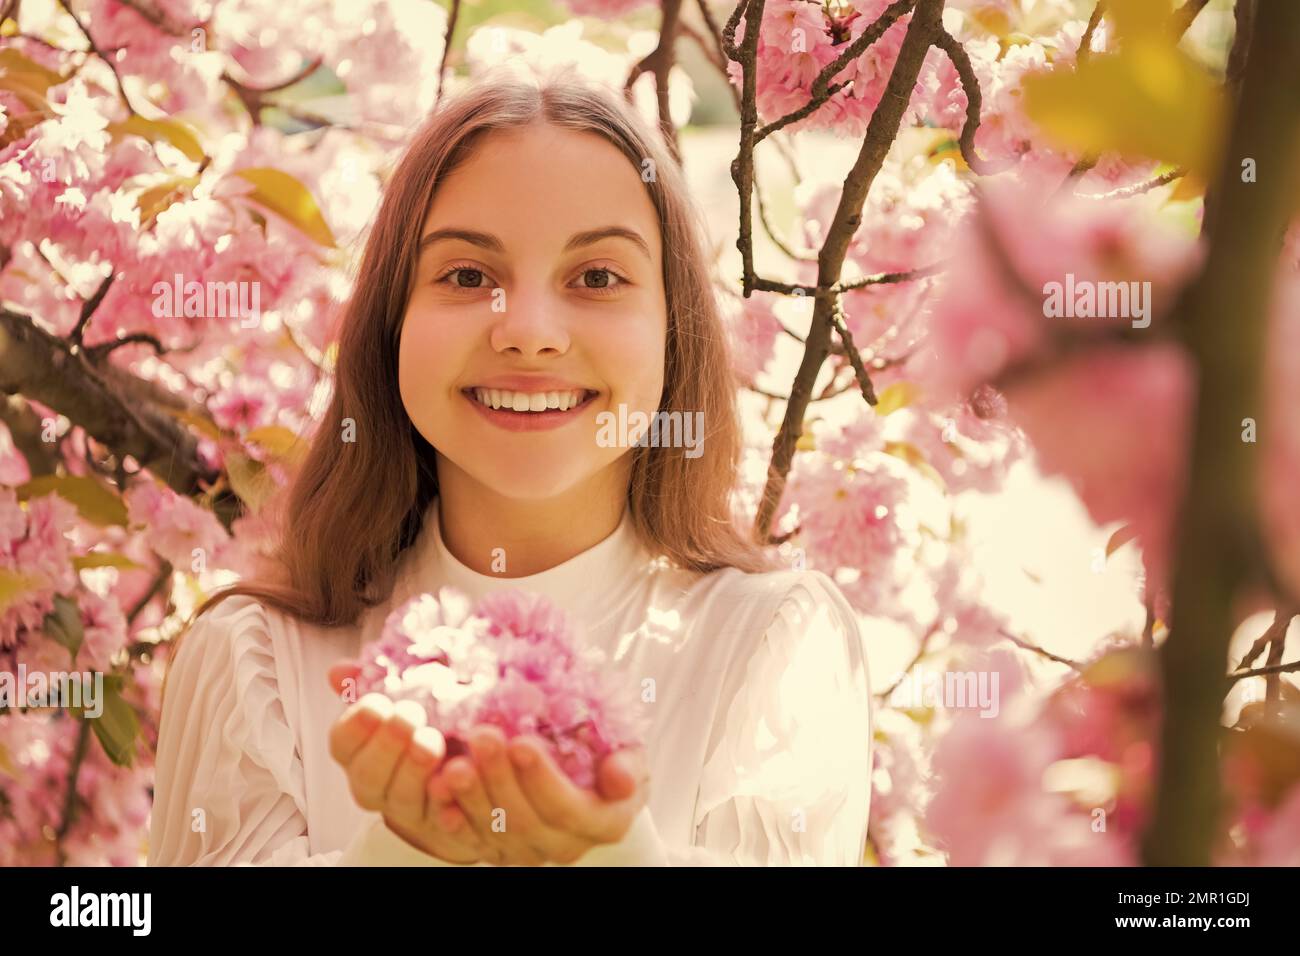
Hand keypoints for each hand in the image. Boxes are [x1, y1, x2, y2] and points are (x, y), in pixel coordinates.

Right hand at [326, 663, 485, 863]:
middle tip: (410, 716)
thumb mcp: (401, 695)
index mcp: (358, 751)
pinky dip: (447, 802)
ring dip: (414, 770)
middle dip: (386, 745)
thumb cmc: (424, 720)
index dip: (355, 725)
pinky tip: (457, 776)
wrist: (462, 764)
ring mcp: (406, 807)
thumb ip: (372, 680)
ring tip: (432, 741)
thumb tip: (339, 672)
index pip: (342, 742)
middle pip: (367, 775)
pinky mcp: (440, 821)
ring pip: (402, 798)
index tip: (378, 704)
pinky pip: (441, 818)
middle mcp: (375, 784)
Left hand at [431, 724, 649, 865]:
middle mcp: (567, 846)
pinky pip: (472, 838)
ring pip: (496, 831)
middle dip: (499, 777)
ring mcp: (531, 851)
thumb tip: (621, 780)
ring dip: (472, 796)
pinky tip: (438, 790)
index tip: (521, 742)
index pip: (568, 808)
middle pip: (527, 821)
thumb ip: (627, 764)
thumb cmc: (610, 752)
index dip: (542, 779)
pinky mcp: (501, 848)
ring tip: (454, 761)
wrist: (589, 771)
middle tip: (481, 735)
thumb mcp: (628, 750)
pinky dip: (454, 815)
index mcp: (604, 823)